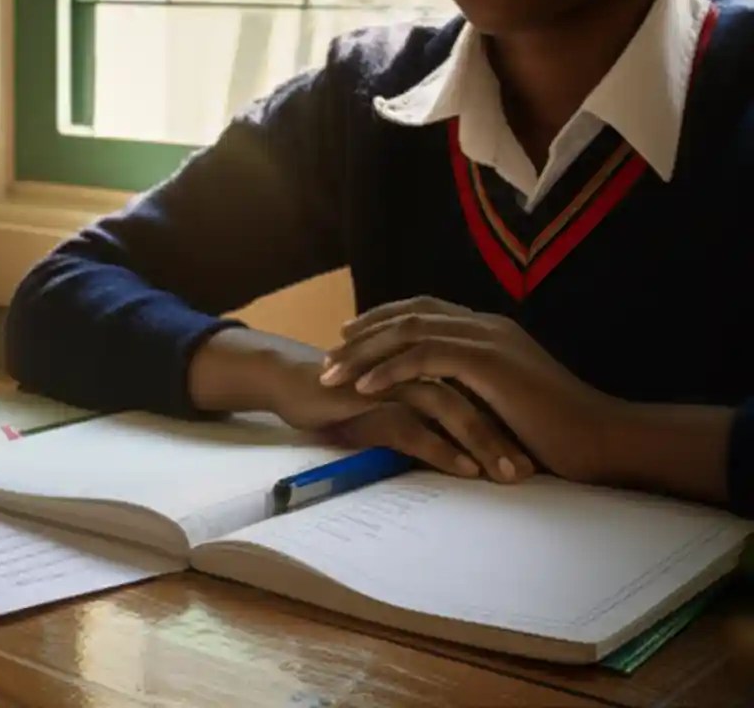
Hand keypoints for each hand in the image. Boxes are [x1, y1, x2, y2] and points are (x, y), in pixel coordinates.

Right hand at [272, 359, 531, 481]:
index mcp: (430, 358)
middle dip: (509, 432)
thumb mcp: (394, 407)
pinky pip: (414, 422)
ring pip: (452, 406)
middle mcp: (418, 361)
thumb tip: (464, 443)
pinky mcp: (371, 395)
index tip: (543, 455)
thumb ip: (428, 414)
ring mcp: (395, 376)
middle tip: (534, 469)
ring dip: (484, 441)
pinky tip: (465, 470)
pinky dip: (443, 446)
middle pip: (477, 393)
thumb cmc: (345, 399)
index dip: (512, 419)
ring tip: (509, 475)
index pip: (484, 386)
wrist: (291, 385)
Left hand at [320, 296, 626, 482]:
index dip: (382, 323)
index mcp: (489, 332)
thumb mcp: (502, 403)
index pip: (424, 312)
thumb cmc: (555, 434)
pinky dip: (391, 370)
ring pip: (410, 332)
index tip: (347, 340)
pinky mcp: (488, 363)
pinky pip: (426, 358)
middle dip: (363, 335)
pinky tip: (363, 388)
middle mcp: (485, 326)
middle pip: (409, 315)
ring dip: (365, 353)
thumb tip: (434, 401)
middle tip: (326, 356)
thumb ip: (470, 390)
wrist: (600, 439)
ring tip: (331, 374)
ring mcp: (488, 339)